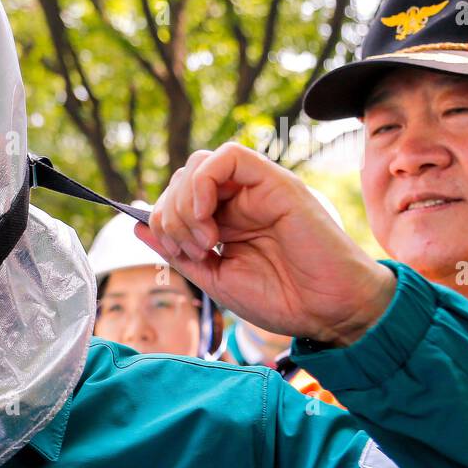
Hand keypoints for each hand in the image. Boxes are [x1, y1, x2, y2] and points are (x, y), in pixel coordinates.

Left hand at [135, 144, 395, 346]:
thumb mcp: (214, 278)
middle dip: (169, 214)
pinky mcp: (275, 182)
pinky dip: (204, 181)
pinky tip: (206, 216)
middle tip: (192, 250)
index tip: (178, 252)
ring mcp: (256, 189)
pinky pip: (229, 156)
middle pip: (181, 178)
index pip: (175, 197)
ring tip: (204, 240)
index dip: (161, 219)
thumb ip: (176, 251)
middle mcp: (238, 200)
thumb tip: (137, 228)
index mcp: (223, 221)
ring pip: (198, 164)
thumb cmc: (281, 299)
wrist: (329, 311)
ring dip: (184, 202)